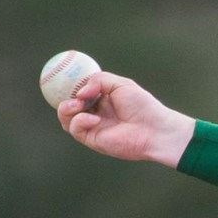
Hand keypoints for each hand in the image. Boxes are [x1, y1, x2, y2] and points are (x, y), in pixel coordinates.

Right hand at [56, 71, 195, 167]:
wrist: (154, 128)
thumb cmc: (143, 106)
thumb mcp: (121, 84)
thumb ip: (98, 80)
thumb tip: (79, 92)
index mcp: (102, 100)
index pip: (79, 92)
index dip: (70, 86)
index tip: (63, 78)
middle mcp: (95, 113)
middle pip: (68, 106)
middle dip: (64, 97)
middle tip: (72, 93)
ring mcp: (93, 127)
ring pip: (66, 119)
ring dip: (66, 109)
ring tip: (79, 104)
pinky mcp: (93, 140)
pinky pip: (75, 130)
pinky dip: (79, 121)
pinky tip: (94, 118)